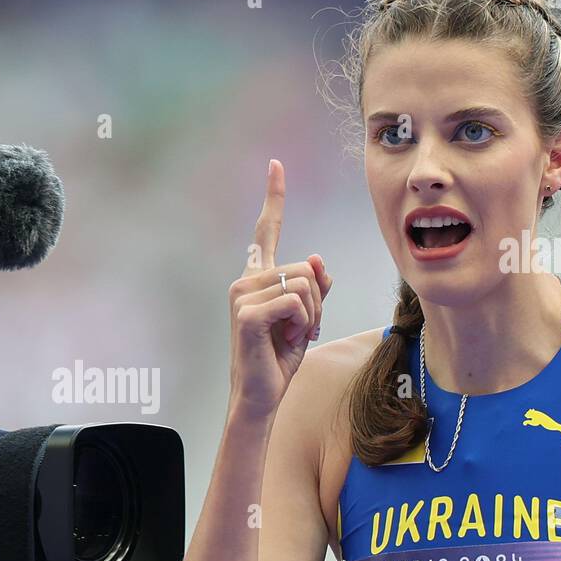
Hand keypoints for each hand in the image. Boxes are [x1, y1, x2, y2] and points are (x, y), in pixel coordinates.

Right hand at [227, 159, 331, 418]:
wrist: (260, 396)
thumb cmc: (279, 358)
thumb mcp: (306, 319)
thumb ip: (315, 287)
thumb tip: (318, 261)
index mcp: (257, 279)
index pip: (265, 231)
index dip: (273, 197)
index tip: (276, 165)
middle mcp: (245, 282)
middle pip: (304, 269)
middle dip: (316, 303)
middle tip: (300, 330)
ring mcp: (242, 296)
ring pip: (303, 286)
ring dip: (310, 317)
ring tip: (291, 337)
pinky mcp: (248, 315)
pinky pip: (296, 302)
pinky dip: (302, 324)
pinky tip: (286, 341)